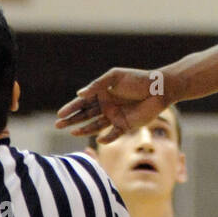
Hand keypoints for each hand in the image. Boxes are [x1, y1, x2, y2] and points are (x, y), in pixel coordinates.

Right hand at [55, 66, 171, 143]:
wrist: (159, 89)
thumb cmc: (137, 79)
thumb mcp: (116, 77)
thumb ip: (97, 85)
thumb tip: (79, 94)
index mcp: (103, 93)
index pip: (83, 102)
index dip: (71, 108)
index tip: (60, 114)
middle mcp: (107, 105)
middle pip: (86, 115)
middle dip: (72, 120)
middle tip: (58, 125)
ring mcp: (115, 116)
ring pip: (95, 126)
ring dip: (84, 130)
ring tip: (72, 133)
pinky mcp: (125, 125)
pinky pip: (113, 135)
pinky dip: (106, 138)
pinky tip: (100, 139)